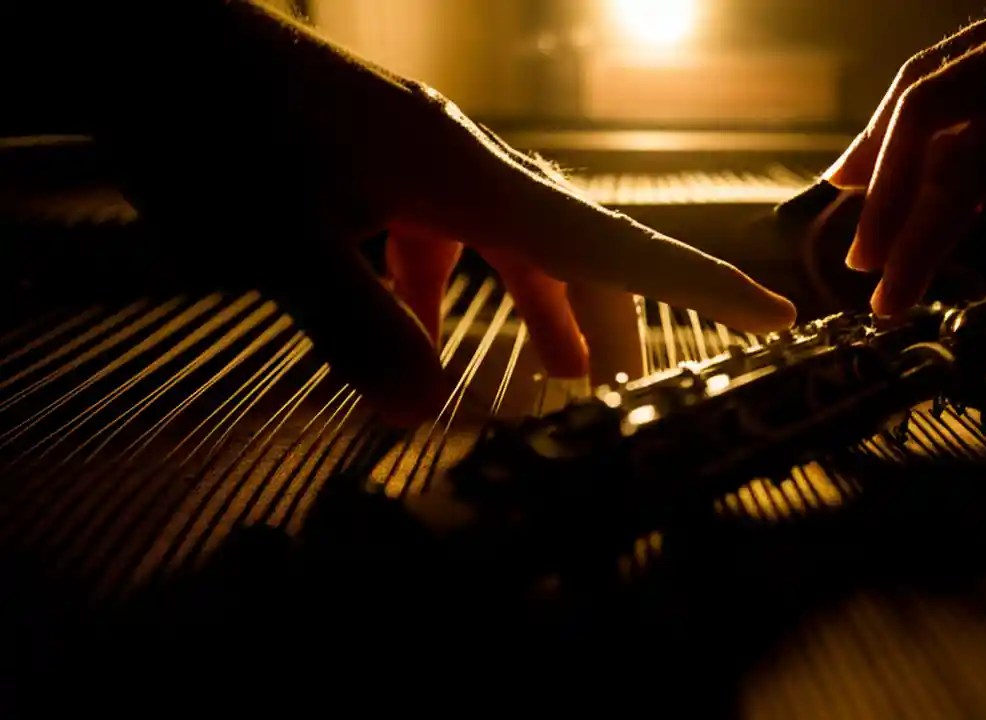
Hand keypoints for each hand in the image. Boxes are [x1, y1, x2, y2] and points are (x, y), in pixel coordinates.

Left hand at [98, 2, 795, 427]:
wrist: (153, 30)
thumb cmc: (214, 119)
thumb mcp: (278, 236)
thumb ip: (354, 324)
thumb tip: (421, 410)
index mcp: (468, 178)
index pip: (609, 244)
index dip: (695, 284)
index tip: (773, 312)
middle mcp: (464, 161)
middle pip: (574, 244)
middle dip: (612, 314)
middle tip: (638, 380)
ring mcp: (424, 155)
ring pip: (514, 238)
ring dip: (541, 304)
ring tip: (565, 370)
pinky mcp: (382, 158)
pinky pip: (446, 227)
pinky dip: (450, 282)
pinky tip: (417, 318)